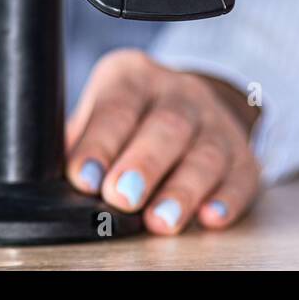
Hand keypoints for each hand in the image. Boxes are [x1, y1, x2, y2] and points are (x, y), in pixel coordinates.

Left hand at [65, 49, 261, 233]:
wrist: (189, 109)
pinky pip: (240, 176)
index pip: (117, 105)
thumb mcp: (98, 118)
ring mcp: (216, 123)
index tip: (84, 177)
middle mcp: (180, 94)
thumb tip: (56, 189)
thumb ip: (82, 146)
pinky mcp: (242, 156)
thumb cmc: (129, 122)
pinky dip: (227, 199)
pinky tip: (211, 217)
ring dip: (182, 190)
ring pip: (205, 153)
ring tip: (160, 220)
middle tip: (122, 197)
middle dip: (144, 164)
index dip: (100, 142)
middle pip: (167, 126)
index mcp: (133, 78)